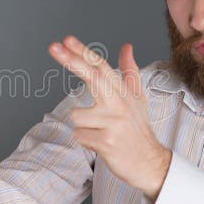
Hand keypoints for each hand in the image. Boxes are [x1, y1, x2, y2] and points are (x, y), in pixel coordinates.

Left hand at [48, 35, 171, 199]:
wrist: (150, 163)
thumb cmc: (138, 130)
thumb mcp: (137, 98)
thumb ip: (129, 72)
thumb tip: (126, 47)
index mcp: (123, 92)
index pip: (101, 66)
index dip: (83, 52)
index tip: (66, 40)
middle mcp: (119, 104)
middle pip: (92, 77)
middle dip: (71, 61)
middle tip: (53, 47)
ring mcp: (114, 123)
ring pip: (77, 116)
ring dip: (83, 126)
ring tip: (100, 132)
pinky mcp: (107, 142)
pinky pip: (79, 136)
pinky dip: (85, 141)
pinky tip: (100, 144)